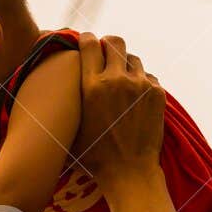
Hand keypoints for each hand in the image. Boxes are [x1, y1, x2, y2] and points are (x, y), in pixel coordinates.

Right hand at [73, 33, 164, 192]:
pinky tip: (134, 98)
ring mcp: (140, 85)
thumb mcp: (72, 126)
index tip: (87, 41)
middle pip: (115, 41)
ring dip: (126, 65)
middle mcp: (117, 80)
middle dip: (109, 44)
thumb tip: (54, 89)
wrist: (128, 172)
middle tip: (106, 54)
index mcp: (91, 86)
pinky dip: (141, 83)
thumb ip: (69, 101)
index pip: (89, 45)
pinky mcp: (157, 93)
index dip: (87, 39)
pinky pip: (148, 76)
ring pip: (133, 58)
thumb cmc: (94, 156)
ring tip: (121, 80)